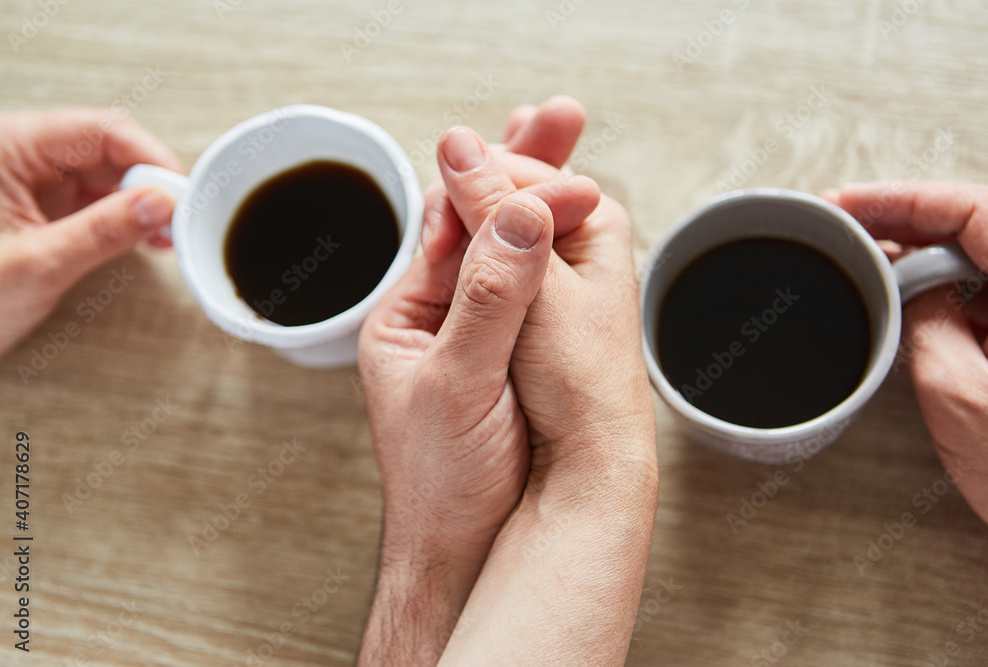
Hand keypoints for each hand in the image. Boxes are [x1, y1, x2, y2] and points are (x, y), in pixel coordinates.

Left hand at [0, 108, 180, 356]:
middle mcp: (18, 156)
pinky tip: (146, 238)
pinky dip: (123, 219)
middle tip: (180, 220)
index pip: (100, 131)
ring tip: (166, 235)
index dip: (149, 158)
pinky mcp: (37, 208)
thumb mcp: (38, 265)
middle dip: (149, 184)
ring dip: (140, 203)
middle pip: (107, 150)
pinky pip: (93, 200)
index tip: (180, 194)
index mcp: (6, 147)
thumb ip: (104, 231)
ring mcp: (28, 182)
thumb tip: (160, 204)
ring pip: (105, 175)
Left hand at [357, 97, 601, 664]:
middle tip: (561, 112)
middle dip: (518, 165)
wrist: (462, 550)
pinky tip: (569, 219)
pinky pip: (527, 285)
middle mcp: (437, 311)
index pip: (451, 222)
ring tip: (567, 139)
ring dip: (536, 192)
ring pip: (504, 245)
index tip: (562, 171)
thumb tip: (516, 212)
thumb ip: (487, 301)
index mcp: (405, 313)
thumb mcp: (456, 385)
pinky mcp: (508, 353)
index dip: (502, 186)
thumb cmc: (443, 480)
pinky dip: (549, 244)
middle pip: (476, 218)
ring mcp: (474, 330)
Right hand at [824, 181, 987, 530]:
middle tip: (839, 229)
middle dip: (905, 223)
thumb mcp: (961, 397)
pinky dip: (944, 290)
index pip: (976, 210)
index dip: (903, 197)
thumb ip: (927, 323)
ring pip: (981, 258)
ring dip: (922, 260)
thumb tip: (910, 285)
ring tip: (861, 266)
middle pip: (977, 226)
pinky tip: (903, 300)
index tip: (846, 203)